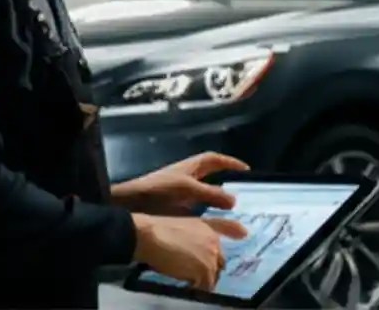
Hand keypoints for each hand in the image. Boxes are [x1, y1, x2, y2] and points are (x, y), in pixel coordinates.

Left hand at [112, 151, 249, 214]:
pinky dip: (205, 208)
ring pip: (203, 189)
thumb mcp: (188, 189)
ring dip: (215, 194)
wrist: (132, 203)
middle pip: (209, 172)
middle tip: (239, 188)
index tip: (245, 169)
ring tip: (229, 206)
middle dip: (224, 177)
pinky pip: (195, 203)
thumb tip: (234, 199)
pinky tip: (210, 219)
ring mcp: (179, 190)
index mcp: (190, 167)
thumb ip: (211, 194)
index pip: (214, 159)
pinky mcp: (173, 204)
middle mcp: (186, 175)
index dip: (230, 162)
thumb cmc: (159, 190)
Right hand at [132, 214, 248, 290]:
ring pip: (213, 275)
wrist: (151, 236)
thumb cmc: (158, 231)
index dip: (235, 232)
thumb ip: (195, 236)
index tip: (243, 233)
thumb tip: (198, 252)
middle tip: (195, 274)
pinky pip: (206, 286)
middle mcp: (214, 241)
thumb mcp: (181, 226)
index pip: (228, 228)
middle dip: (210, 269)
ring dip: (203, 280)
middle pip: (219, 261)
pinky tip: (187, 285)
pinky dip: (198, 288)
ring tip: (188, 280)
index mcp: (208, 228)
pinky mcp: (205, 270)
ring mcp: (211, 256)